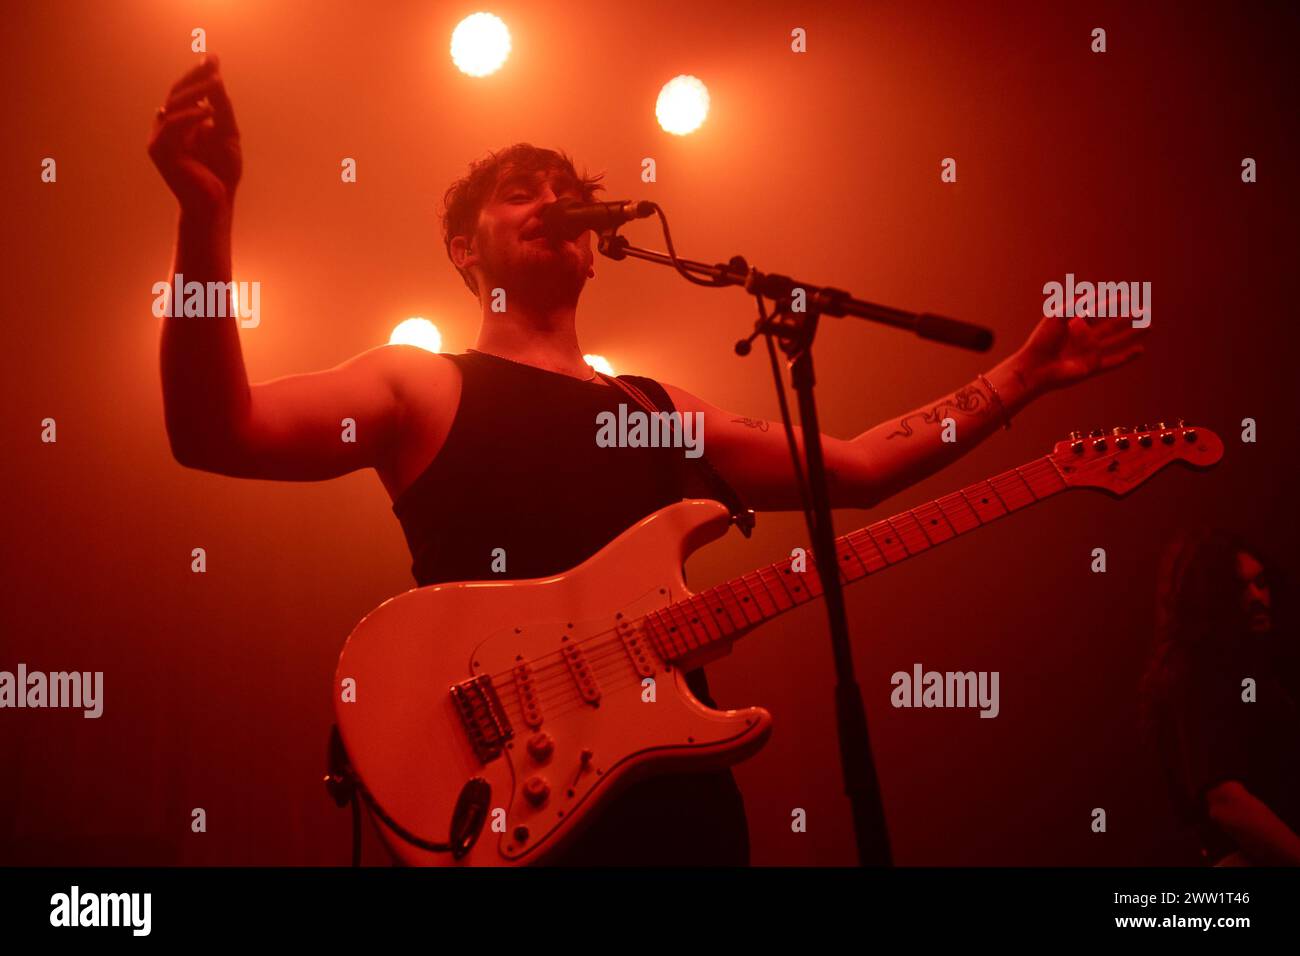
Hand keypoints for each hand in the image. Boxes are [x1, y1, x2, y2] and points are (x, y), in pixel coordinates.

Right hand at [148, 55, 241, 215]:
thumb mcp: (227, 135)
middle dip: (195, 76)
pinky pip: (172, 126)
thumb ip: (221, 109)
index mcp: (181, 123)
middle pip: (177, 93)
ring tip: (215, 82)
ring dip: (195, 92)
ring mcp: (161, 139)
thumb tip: (217, 80)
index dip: (198, 74)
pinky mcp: (160, 152)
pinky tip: (208, 111)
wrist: (216, 204)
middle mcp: (167, 128)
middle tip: (211, 62)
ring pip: (173, 106)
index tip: (213, 57)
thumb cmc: (221, 173)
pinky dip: (190, 116)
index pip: (187, 93)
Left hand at [1012, 302, 1147, 394]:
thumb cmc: (1042, 340)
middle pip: (1111, 325)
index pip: (1099, 310)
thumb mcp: (1057, 316)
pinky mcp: (1092, 367)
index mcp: (1076, 324)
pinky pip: (1113, 361)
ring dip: (1133, 334)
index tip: (1128, 295)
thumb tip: (1092, 293)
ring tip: (1149, 326)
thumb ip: (1075, 304)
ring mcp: (1090, 352)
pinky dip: (1127, 357)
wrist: (1036, 366)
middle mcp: (1085, 338)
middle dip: (1128, 317)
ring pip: (1117, 341)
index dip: (1113, 303)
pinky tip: (1141, 350)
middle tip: (1144, 310)